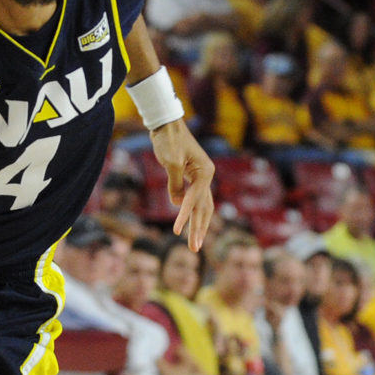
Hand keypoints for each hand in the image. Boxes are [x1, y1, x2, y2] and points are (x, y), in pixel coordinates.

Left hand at [151, 119, 214, 249]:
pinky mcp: (193, 177)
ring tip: (195, 244)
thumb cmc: (168, 140)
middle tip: (194, 249)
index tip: (176, 232)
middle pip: (205, 208)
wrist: (167, 124)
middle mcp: (207, 176)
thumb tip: (177, 203)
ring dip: (199, 225)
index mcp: (205, 172)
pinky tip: (189, 225)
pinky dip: (192, 213)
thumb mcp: (170, 162)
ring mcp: (202, 177)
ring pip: (203, 206)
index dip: (185, 217)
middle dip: (199, 230)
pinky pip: (195, 200)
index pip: (194, 200)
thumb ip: (175, 185)